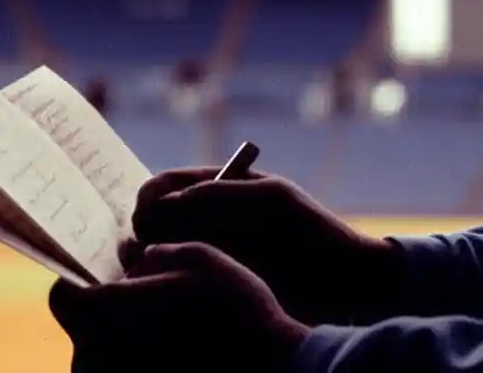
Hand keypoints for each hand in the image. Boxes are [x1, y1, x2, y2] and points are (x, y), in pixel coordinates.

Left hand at [49, 243, 308, 372]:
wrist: (271, 371)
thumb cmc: (233, 313)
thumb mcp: (198, 258)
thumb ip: (154, 254)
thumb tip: (132, 262)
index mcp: (103, 314)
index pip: (64, 295)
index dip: (87, 285)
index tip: (113, 282)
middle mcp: (94, 359)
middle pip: (86, 330)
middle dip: (113, 317)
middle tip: (154, 308)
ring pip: (105, 359)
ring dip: (129, 345)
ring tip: (174, 336)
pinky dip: (144, 366)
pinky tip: (180, 358)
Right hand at [129, 168, 404, 323]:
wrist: (343, 281)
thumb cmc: (313, 231)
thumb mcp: (270, 201)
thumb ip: (220, 193)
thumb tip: (164, 204)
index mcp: (216, 191)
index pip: (162, 186)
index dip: (148, 199)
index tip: (146, 219)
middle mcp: (202, 222)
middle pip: (148, 223)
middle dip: (140, 235)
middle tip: (145, 253)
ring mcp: (204, 256)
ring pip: (153, 256)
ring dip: (144, 263)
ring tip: (158, 276)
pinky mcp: (210, 289)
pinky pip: (172, 286)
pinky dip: (162, 288)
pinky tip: (171, 296)